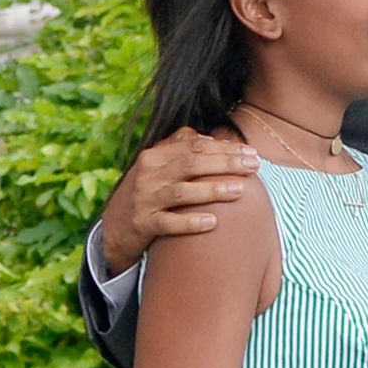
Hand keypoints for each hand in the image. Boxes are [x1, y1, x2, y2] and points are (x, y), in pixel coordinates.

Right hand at [100, 127, 259, 273]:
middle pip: (191, 163)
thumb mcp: (159, 167)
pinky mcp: (143, 224)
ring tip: (239, 190)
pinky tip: (213, 222)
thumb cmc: (148, 192)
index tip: (251, 152)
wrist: (114, 227)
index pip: (194, 145)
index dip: (224, 148)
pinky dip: (191, 223)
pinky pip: (169, 223)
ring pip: (181, 192)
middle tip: (253, 166)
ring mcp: (144, 199)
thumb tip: (219, 140)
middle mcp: (148, 174)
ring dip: (212, 190)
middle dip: (225, 163)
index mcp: (155, 155)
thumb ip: (183, 149)